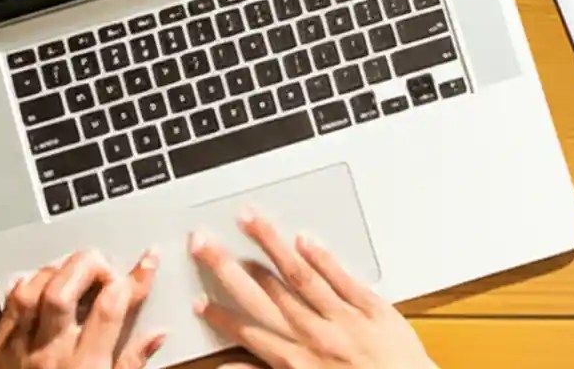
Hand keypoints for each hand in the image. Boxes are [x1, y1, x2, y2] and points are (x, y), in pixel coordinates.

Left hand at [0, 249, 164, 368]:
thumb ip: (131, 364)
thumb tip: (155, 336)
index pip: (110, 309)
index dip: (133, 279)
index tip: (147, 263)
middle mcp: (51, 355)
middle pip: (64, 289)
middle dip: (88, 265)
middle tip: (105, 267)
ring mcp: (20, 352)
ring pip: (31, 292)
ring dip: (55, 271)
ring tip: (74, 271)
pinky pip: (8, 309)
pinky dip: (25, 288)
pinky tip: (41, 284)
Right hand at [189, 210, 436, 368]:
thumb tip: (230, 367)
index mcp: (297, 363)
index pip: (248, 331)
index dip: (220, 314)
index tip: (199, 299)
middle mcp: (315, 337)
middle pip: (263, 294)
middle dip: (229, 266)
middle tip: (204, 242)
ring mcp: (344, 320)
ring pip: (299, 275)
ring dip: (270, 244)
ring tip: (249, 219)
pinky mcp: (373, 309)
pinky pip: (342, 279)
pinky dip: (321, 257)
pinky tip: (303, 238)